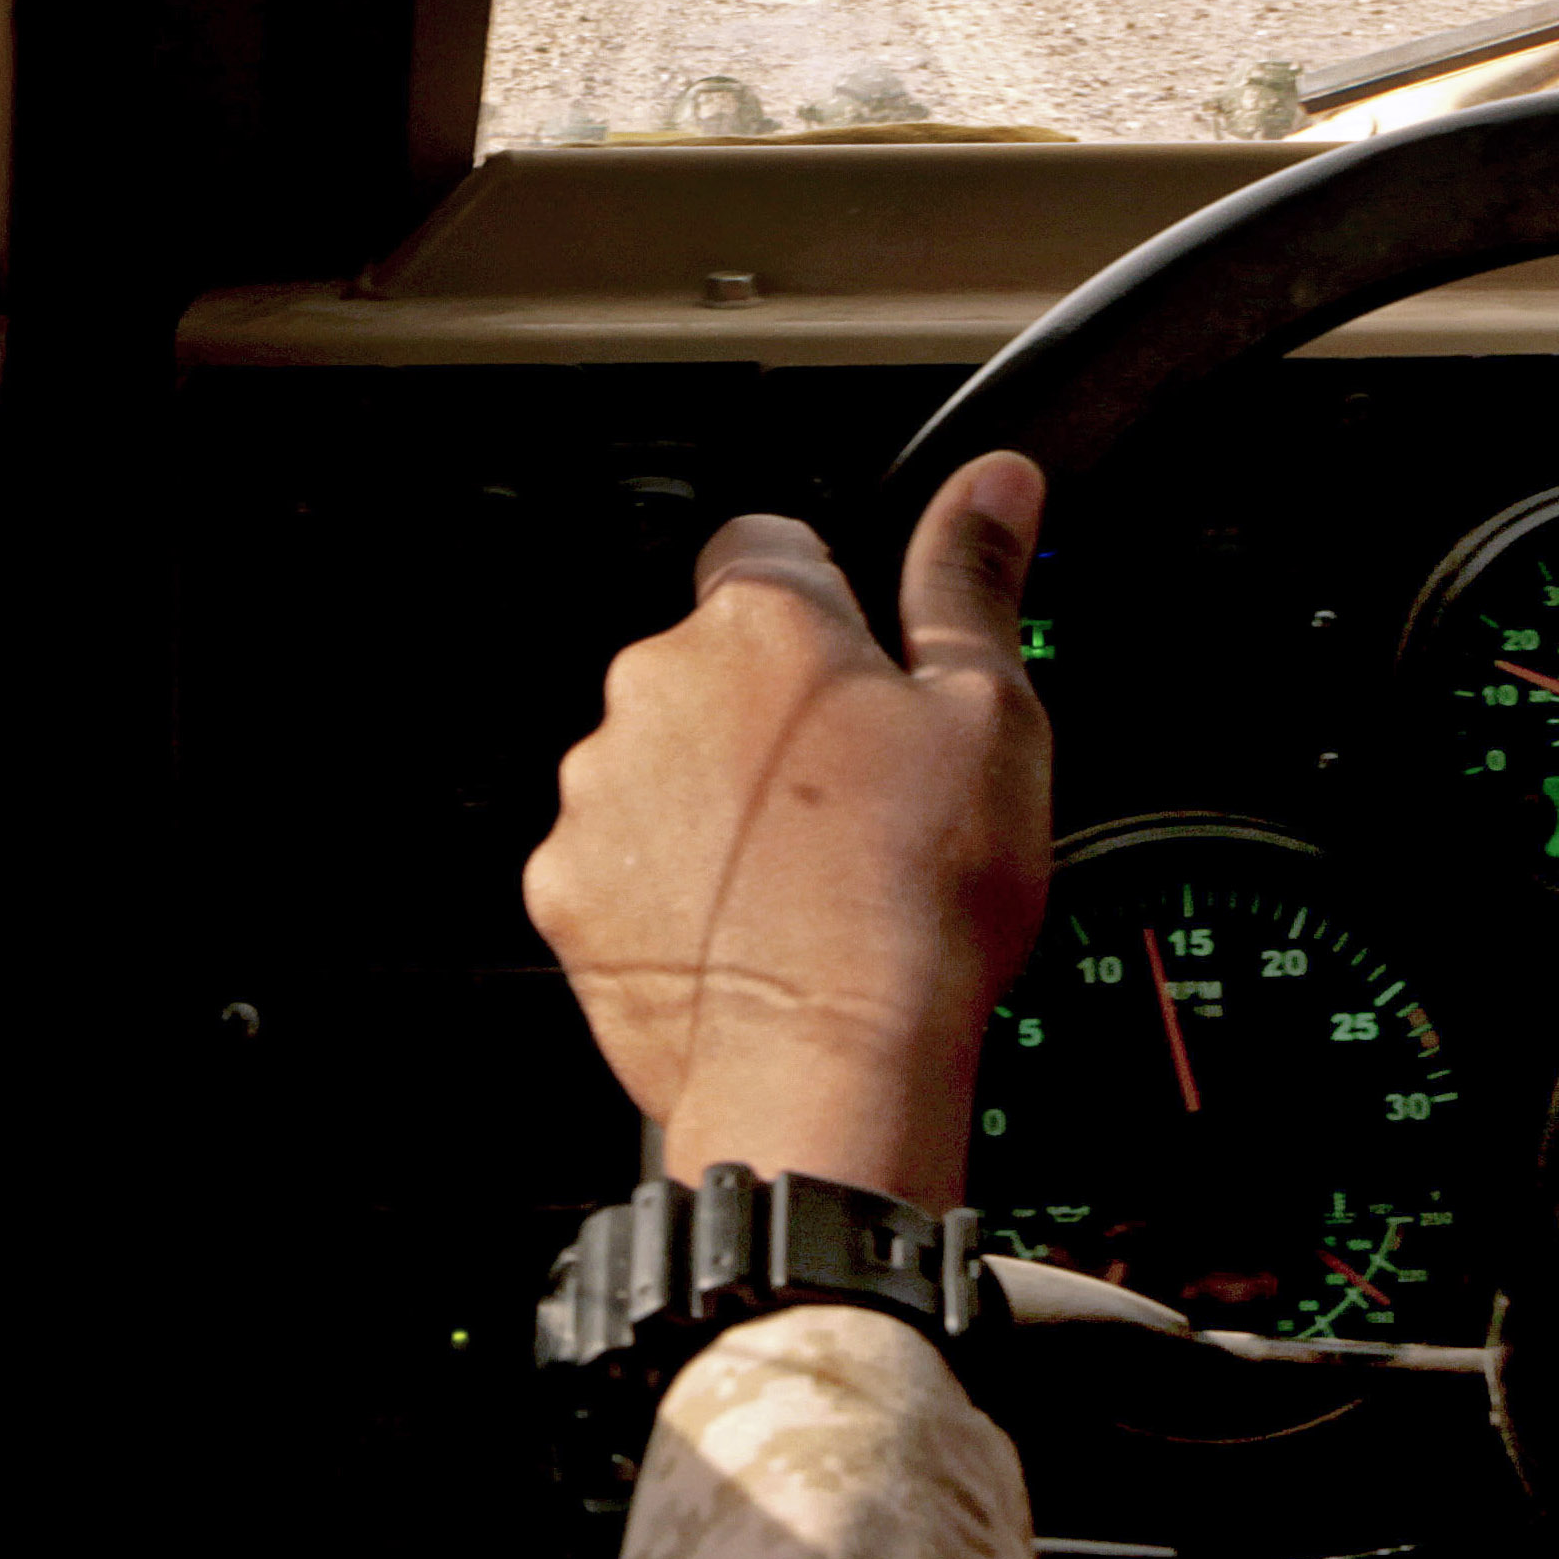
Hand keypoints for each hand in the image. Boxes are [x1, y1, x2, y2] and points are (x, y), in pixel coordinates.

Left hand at [518, 456, 1053, 1208]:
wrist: (828, 1075)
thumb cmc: (916, 899)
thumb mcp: (991, 715)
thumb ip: (971, 580)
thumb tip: (993, 483)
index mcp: (762, 621)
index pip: (773, 545)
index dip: (830, 604)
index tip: (864, 671)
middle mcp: (654, 685)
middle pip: (712, 665)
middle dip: (771, 715)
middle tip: (856, 801)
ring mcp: (598, 789)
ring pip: (660, 762)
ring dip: (714, 799)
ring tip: (804, 881)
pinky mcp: (565, 888)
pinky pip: (616, 858)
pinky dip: (666, 885)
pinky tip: (744, 930)